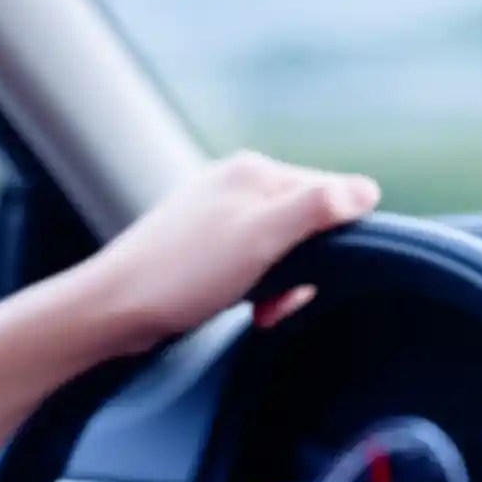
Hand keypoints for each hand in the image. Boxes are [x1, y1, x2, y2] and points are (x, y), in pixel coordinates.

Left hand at [79, 151, 379, 352]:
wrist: (111, 310)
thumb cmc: (185, 275)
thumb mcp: (260, 238)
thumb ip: (316, 208)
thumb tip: (369, 190)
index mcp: (254, 171)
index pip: (331, 195)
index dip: (334, 241)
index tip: (309, 278)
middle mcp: (237, 182)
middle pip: (307, 224)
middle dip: (305, 269)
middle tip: (277, 302)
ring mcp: (219, 212)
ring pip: (283, 248)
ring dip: (282, 285)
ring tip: (258, 309)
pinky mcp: (204, 244)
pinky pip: (255, 261)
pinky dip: (258, 287)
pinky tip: (243, 306)